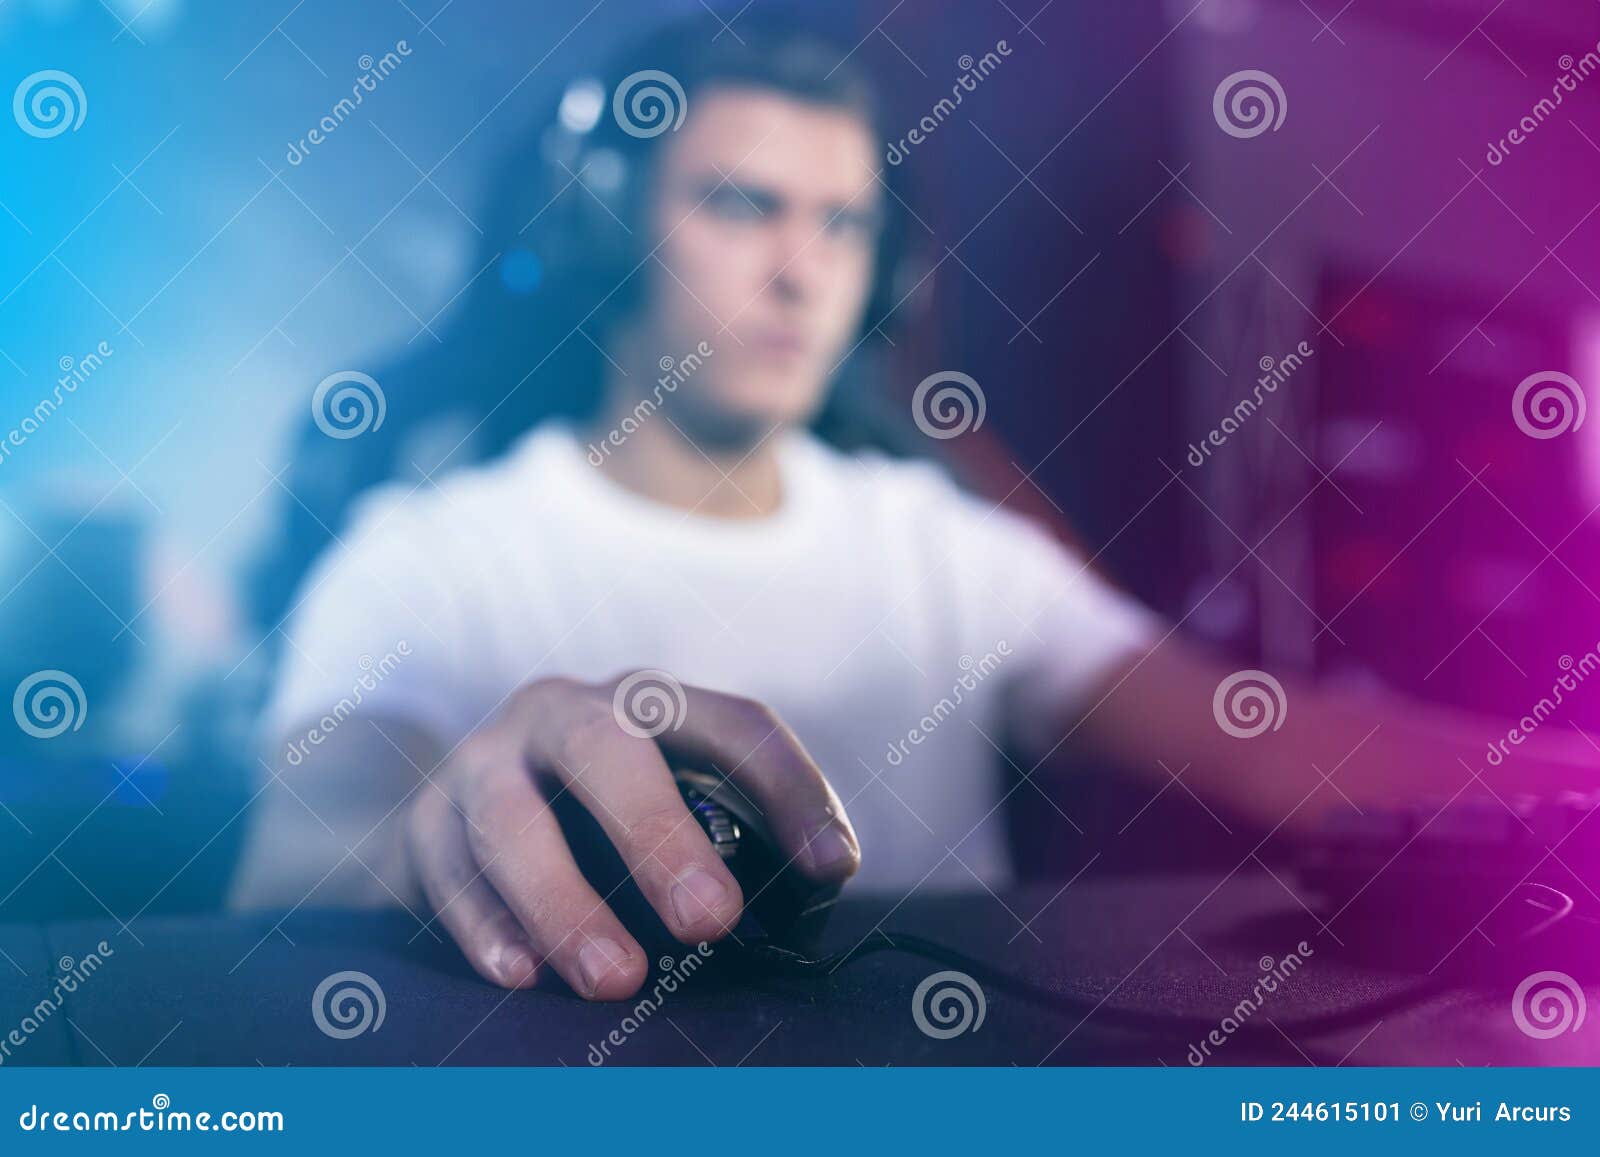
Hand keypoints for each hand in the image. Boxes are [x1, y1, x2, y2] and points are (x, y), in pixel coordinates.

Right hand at [404, 674, 859, 997]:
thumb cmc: (596, 822)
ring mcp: (485, 758)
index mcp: (648, 705)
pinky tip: (523, 975)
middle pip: (607, 751)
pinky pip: (447, 870)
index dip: (791, 790)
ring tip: (616, 979)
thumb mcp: (668, 803)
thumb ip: (731, 838)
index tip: (831, 868)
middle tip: (710, 920)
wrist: (458, 815)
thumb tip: (808, 902)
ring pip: (513, 819)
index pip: (734, 726)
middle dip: (658, 836)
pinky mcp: (426, 818)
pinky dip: (485, 926)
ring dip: (564, 903)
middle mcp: (566, 713)